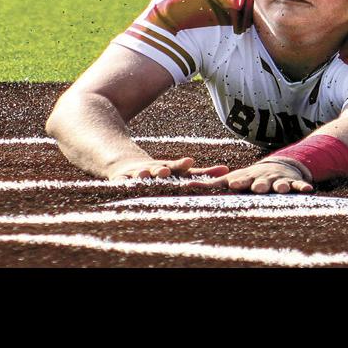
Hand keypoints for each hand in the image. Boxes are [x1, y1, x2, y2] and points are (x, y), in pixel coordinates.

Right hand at [108, 157, 228, 181]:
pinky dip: (120, 184)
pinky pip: (119, 183)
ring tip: (142, 176)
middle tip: (164, 171)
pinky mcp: (120, 180)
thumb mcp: (180, 171)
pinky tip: (120, 186)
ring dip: (141, 175)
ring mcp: (135, 174)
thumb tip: (227, 171)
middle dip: (161, 170)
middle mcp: (152, 169)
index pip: (177, 167)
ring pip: (138, 175)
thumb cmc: (161, 171)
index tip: (189, 161)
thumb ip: (202, 173)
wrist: (125, 164)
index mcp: (167, 168)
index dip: (182, 164)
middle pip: (157, 169)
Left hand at [186, 160, 314, 193]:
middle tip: (258, 188)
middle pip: (260, 182)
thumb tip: (185, 183)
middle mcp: (262, 178)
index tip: (233, 185)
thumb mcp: (232, 179)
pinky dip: (302, 187)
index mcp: (247, 178)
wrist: (277, 167)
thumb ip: (210, 184)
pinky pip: (298, 185)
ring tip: (282, 189)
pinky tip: (308, 189)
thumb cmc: (249, 178)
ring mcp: (277, 180)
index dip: (238, 182)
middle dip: (259, 185)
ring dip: (281, 186)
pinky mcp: (291, 182)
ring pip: (279, 184)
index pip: (241, 180)